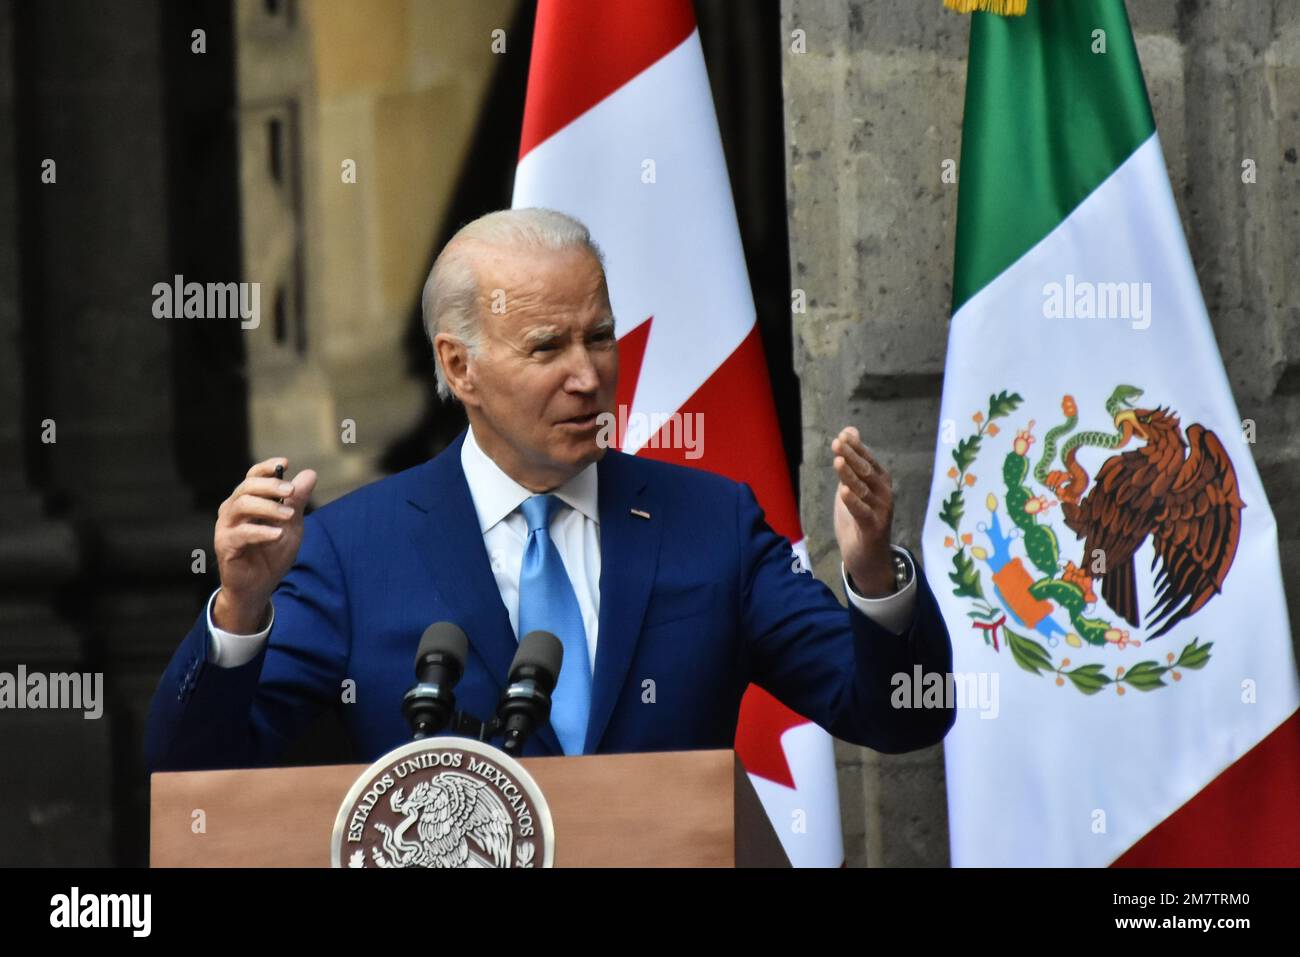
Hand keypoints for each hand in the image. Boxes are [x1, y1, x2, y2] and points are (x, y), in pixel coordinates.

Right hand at [212, 457, 316, 632]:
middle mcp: (232, 510)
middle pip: (247, 487)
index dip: (266, 468)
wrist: (259, 586)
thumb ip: (297, 501)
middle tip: (291, 491)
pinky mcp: (225, 545)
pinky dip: (261, 532)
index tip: (285, 463)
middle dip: (271, 486)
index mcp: (247, 501)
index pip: (252, 476)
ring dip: (268, 507)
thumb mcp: (291, 525)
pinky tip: (277, 534)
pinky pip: (242, 533)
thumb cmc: (272, 554)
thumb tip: (310, 474)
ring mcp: (226, 527)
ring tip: (289, 516)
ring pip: (242, 505)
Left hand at [831, 426, 895, 595]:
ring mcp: (881, 511)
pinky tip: (844, 492)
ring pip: (863, 490)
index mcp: (880, 482)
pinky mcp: (874, 528)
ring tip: (838, 462)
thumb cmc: (860, 519)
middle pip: (866, 472)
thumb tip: (849, 430)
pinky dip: (853, 502)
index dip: (856, 448)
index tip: (842, 435)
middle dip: (852, 456)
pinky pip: (863, 513)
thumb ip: (850, 462)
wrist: (868, 557)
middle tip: (837, 443)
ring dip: (850, 476)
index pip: (868, 460)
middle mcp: (884, 494)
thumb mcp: (852, 487)